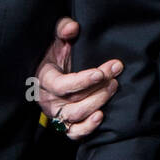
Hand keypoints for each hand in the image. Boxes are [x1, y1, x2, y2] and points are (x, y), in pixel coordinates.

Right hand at [33, 16, 121, 139]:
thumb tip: (73, 27)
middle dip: (99, 87)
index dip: (82, 81)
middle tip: (115, 73)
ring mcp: (57, 114)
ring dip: (98, 102)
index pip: (62, 85)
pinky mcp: (65, 126)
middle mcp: (49, 99)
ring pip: (77, 115)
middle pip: (75, 99)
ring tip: (114, 86)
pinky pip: (75, 132)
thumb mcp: (57, 42)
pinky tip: (102, 115)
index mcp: (44, 78)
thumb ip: (63, 30)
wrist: (50, 78)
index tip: (100, 72)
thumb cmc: (55, 58)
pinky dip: (89, 127)